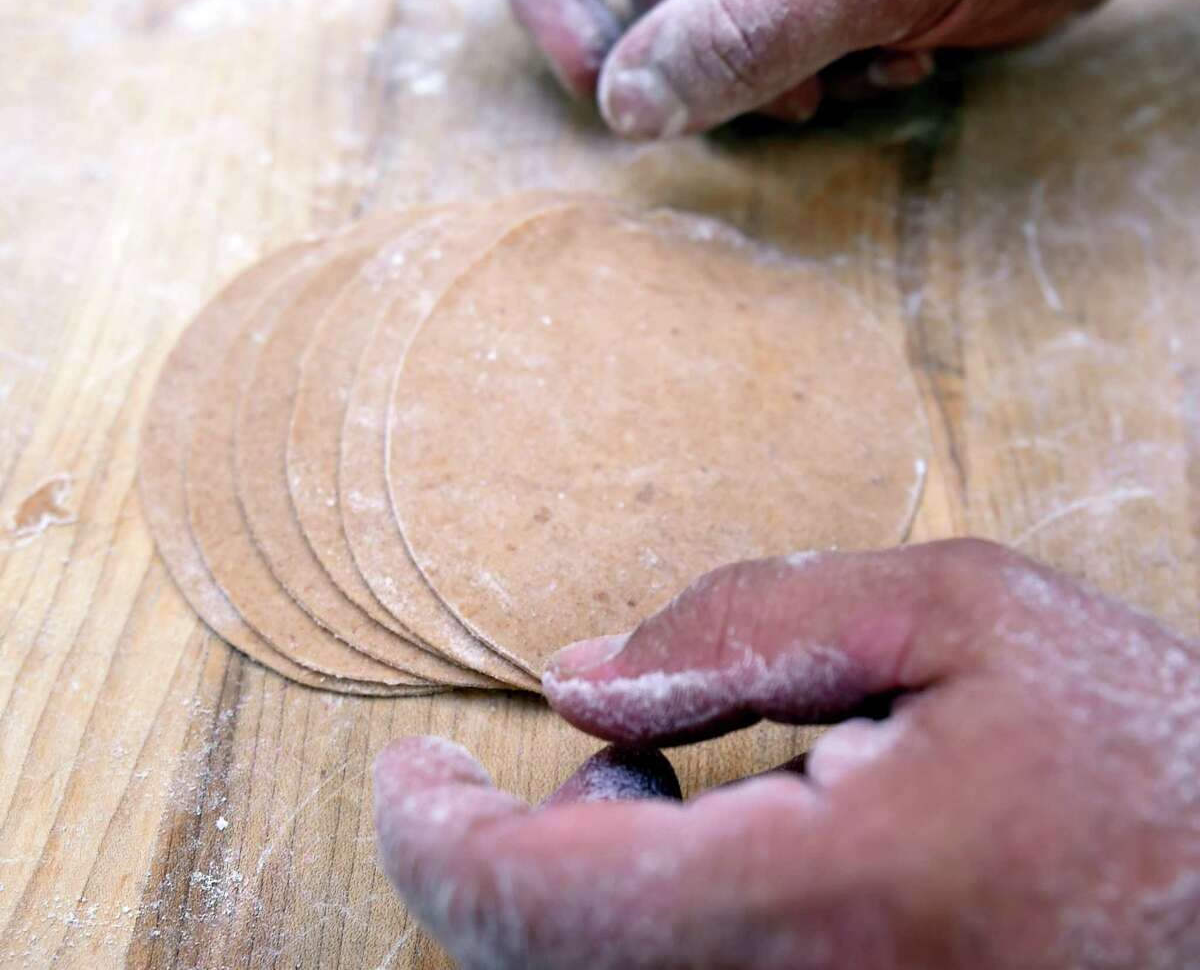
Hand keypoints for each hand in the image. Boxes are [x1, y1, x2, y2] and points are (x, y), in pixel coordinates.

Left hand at [374, 539, 1199, 968]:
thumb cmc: (1135, 745)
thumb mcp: (955, 612)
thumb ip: (748, 626)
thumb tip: (580, 675)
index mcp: (820, 903)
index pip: (537, 906)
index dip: (436, 835)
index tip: (407, 773)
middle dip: (518, 849)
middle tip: (617, 743)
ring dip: (588, 892)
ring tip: (682, 783)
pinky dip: (651, 935)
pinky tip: (732, 855)